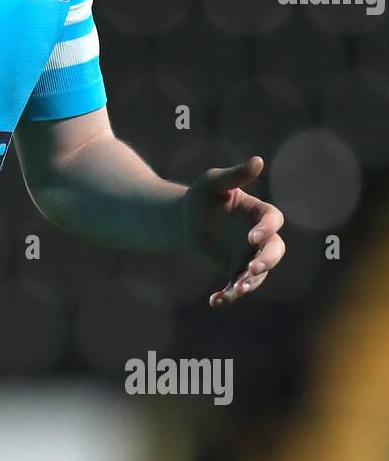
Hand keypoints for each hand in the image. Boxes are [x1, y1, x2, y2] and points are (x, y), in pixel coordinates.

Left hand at [181, 156, 285, 307]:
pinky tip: (214, 301)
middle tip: (252, 268)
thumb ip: (235, 175)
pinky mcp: (234, 270)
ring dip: (248, 283)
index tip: (251, 238)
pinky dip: (227, 295)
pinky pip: (236, 286)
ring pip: (258, 274)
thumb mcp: (213, 183)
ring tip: (233, 291)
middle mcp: (260, 236)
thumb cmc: (202, 196)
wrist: (185, 219)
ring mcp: (249, 255)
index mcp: (260, 213)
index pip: (273, 221)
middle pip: (275, 251)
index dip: (267, 230)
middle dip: (267, 261)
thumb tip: (258, 160)